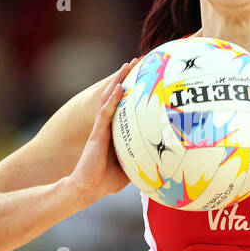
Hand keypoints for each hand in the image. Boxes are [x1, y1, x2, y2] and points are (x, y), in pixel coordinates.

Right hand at [67, 58, 137, 207]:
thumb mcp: (130, 168)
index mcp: (113, 132)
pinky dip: (112, 100)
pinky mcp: (96, 134)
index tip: (142, 77)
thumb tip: (162, 162)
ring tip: (127, 65)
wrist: (87, 188)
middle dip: (125, 78)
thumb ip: (141, 160)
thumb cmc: (105, 180)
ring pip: (109, 99)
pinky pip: (105, 113)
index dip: (131, 90)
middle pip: (116, 96)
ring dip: (118, 81)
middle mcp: (107, 126)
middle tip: (137, 62)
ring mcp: (101, 128)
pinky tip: (118, 88)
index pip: (123, 106)